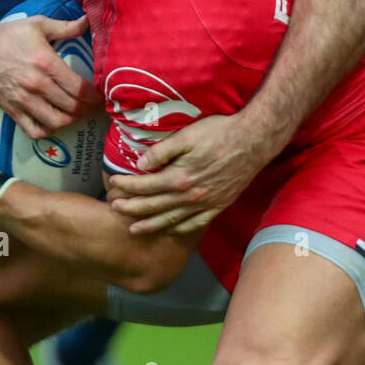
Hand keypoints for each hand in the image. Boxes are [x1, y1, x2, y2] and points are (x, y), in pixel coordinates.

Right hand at [0, 13, 101, 141]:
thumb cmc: (6, 35)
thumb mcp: (37, 25)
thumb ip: (65, 26)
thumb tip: (88, 20)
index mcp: (45, 63)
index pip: (78, 88)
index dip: (94, 96)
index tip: (101, 96)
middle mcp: (36, 85)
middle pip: (71, 107)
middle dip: (87, 109)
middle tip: (93, 106)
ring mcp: (23, 101)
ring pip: (56, 122)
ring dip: (71, 120)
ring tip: (77, 113)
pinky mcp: (11, 111)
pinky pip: (34, 130)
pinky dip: (48, 131)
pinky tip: (54, 123)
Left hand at [108, 113, 270, 234]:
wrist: (253, 140)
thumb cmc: (219, 133)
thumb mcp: (187, 135)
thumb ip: (162, 151)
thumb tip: (140, 164)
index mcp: (180, 177)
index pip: (145, 186)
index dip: (126, 186)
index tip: (111, 184)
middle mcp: (190, 196)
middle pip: (154, 206)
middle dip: (131, 209)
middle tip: (113, 209)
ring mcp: (204, 204)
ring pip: (171, 220)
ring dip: (150, 225)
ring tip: (133, 230)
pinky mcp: (218, 206)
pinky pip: (195, 224)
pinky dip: (179, 229)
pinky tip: (170, 230)